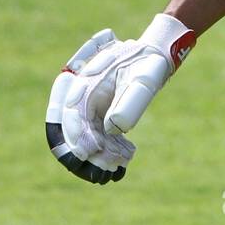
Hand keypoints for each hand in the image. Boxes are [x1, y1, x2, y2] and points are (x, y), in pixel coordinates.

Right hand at [45, 13, 195, 183]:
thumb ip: (127, 101)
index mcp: (88, 81)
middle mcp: (84, 95)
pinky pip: (99, 135)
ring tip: (120, 165)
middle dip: (89, 151)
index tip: (87, 154)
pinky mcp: (100, 114)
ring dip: (100, 154)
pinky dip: (109, 148)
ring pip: (87, 135)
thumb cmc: (146, 64)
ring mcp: (91, 105)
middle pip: (76, 128)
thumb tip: (111, 128)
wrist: (151, 56)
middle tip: (108, 167)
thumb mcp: (141, 78)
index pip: (74, 113)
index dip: (78, 135)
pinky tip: (126, 156)